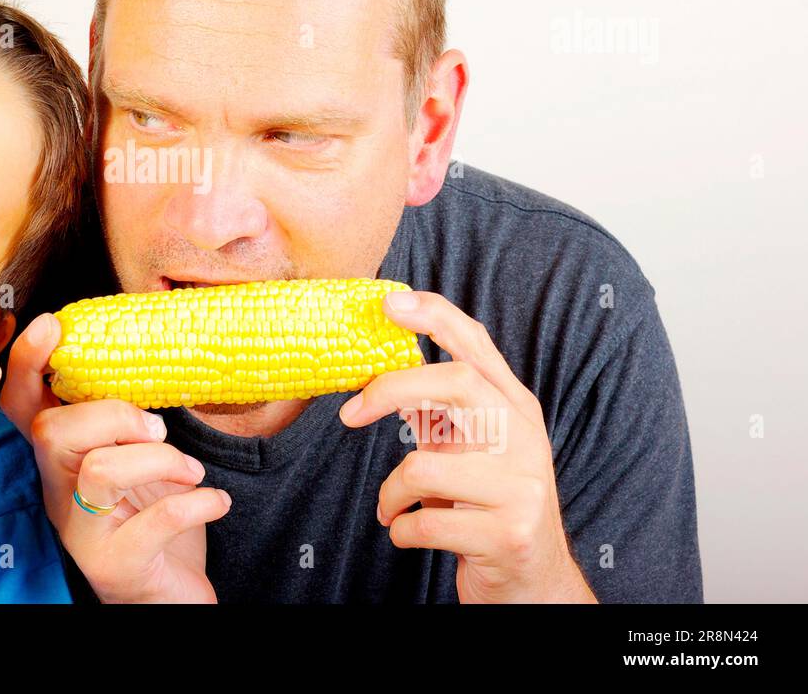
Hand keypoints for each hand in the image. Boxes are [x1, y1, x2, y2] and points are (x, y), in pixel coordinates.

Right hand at [0, 313, 231, 602]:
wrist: (170, 594)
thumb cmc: (152, 516)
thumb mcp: (137, 458)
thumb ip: (128, 417)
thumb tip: (154, 348)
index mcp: (60, 460)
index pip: (21, 406)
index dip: (26, 362)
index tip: (52, 323)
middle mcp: (58, 494)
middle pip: (52, 432)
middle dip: (112, 414)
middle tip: (158, 429)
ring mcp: (81, 533)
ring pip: (98, 472)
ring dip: (159, 459)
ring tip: (193, 471)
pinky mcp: (116, 566)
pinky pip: (152, 524)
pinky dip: (194, 503)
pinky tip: (217, 501)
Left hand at [339, 290, 596, 603]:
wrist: (536, 583)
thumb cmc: (490, 507)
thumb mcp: (473, 449)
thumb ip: (443, 409)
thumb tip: (382, 366)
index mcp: (514, 409)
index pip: (477, 346)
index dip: (434, 317)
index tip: (389, 302)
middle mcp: (526, 439)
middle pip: (456, 384)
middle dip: (391, 391)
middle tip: (349, 414)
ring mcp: (522, 487)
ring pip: (425, 466)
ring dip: (391, 494)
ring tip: (393, 508)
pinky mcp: (508, 534)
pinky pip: (425, 522)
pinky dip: (401, 530)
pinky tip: (411, 533)